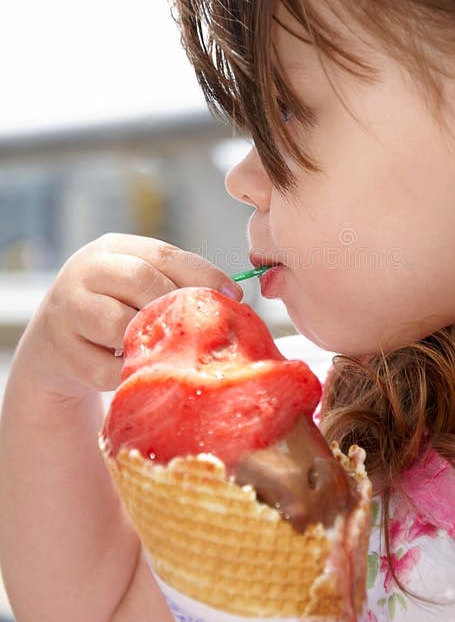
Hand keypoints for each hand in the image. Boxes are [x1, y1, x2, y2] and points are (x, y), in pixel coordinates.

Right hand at [13, 233, 242, 400]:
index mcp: (112, 249)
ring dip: (148, 341)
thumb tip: (232, 299)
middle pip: (141, 281)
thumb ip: (176, 283)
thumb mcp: (138, 285)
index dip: (203, 274)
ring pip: (120, 324)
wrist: (54, 341)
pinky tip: (134, 369)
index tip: (233, 296)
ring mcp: (67, 310)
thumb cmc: (114, 308)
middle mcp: (86, 271)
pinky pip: (106, 369)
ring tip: (160, 349)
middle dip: (176, 306)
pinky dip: (127, 373)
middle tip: (196, 328)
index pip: (163, 255)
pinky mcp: (61, 352)